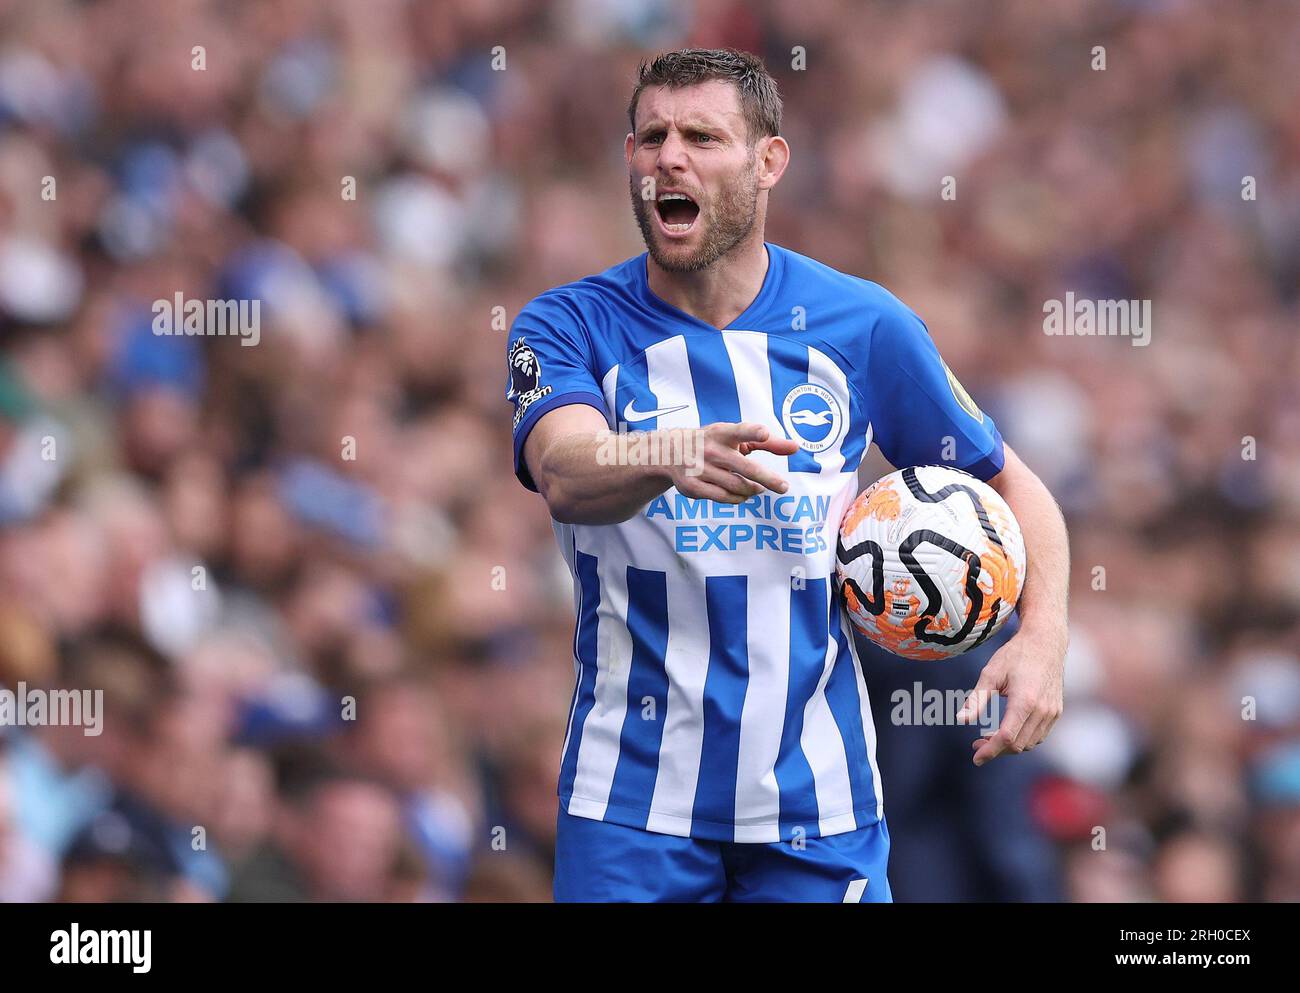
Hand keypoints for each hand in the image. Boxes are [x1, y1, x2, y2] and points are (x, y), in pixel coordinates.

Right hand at [669, 422, 798, 502]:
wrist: (670, 452)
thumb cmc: (712, 442)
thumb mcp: (735, 437)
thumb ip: (767, 442)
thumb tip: (796, 447)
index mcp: (722, 433)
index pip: (740, 430)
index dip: (753, 432)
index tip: (764, 433)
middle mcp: (711, 450)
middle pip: (745, 468)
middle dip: (767, 478)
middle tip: (784, 487)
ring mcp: (700, 469)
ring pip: (737, 486)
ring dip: (753, 490)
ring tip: (759, 488)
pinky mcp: (693, 487)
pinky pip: (724, 497)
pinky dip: (738, 498)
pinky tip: (743, 495)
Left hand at [955, 624, 1065, 765]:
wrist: (1045, 642)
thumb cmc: (1015, 655)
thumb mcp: (990, 674)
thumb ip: (976, 699)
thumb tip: (961, 719)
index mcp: (1025, 701)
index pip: (1007, 737)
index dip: (990, 751)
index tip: (975, 758)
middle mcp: (1042, 710)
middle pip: (1018, 745)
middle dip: (996, 750)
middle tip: (976, 744)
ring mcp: (1052, 712)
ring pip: (1030, 743)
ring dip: (1009, 746)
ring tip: (988, 737)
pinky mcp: (1056, 711)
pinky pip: (1039, 735)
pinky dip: (1022, 739)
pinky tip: (1007, 730)